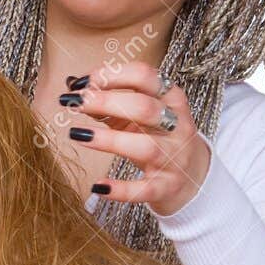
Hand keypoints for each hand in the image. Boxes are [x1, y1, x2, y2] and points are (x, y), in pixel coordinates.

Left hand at [59, 62, 210, 216]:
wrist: (192, 178)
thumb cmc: (158, 138)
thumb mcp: (139, 116)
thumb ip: (109, 101)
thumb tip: (72, 85)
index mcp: (171, 99)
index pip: (144, 76)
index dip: (111, 75)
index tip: (82, 83)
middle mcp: (177, 126)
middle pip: (144, 108)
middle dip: (106, 102)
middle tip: (76, 103)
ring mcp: (174, 158)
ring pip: (145, 147)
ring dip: (109, 141)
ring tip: (77, 135)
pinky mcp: (167, 187)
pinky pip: (144, 189)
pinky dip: (121, 189)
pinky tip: (98, 186)